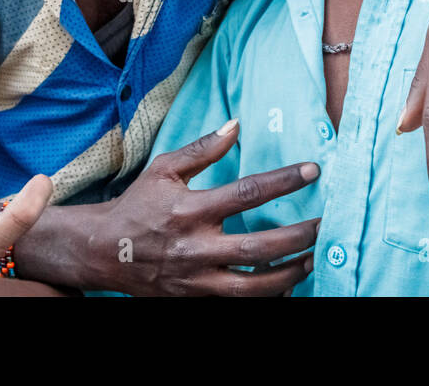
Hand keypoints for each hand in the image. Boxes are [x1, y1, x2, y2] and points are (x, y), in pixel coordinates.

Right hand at [81, 120, 319, 295]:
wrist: (105, 252)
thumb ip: (201, 149)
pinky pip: (237, 302)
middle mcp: (196, 246)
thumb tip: (235, 125)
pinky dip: (266, 295)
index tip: (312, 171)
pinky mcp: (195, 298)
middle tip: (323, 224)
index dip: (283, 181)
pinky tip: (286, 284)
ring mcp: (197, 278)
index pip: (247, 193)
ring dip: (289, 274)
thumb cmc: (138, 205)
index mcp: (191, 209)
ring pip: (253, 285)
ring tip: (311, 258)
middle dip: (297, 236)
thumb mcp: (164, 169)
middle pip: (259, 247)